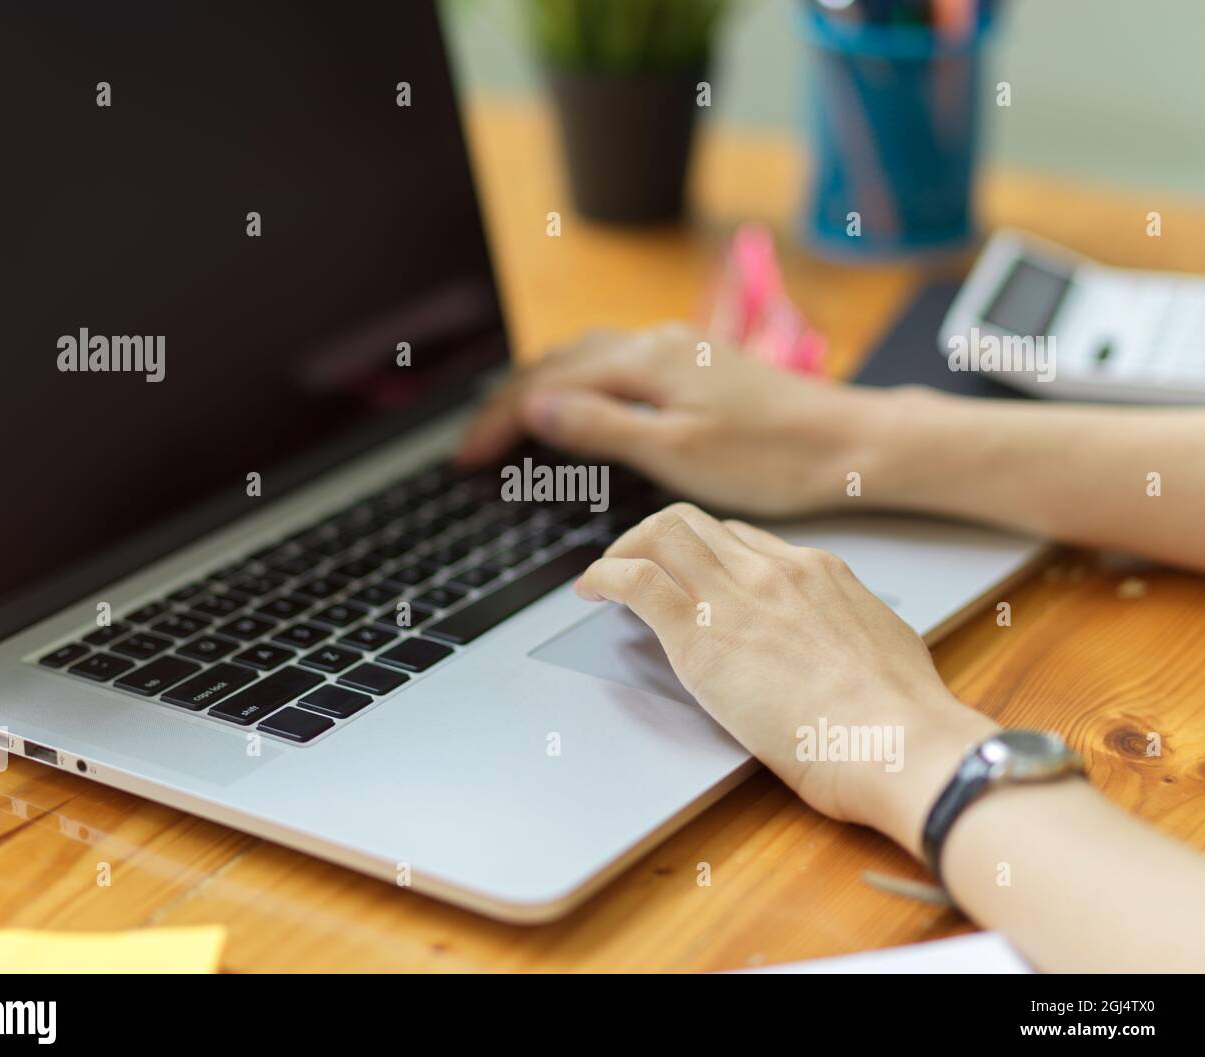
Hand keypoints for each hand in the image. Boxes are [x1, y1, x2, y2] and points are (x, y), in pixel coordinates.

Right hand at [456, 323, 886, 517]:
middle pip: (557, 361)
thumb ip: (600, 428)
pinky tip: (576, 405)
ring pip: (585, 358)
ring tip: (507, 425)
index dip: (498, 421)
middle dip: (507, 401)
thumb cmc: (771, 458)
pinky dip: (576, 384)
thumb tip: (535, 410)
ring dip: (539, 387)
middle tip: (473, 446)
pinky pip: (614, 363)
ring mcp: (678, 349)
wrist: (848, 443)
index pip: (545, 384)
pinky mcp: (696, 364)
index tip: (465, 458)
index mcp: (645, 361)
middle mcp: (656, 342)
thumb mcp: (675, 452)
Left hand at [574, 502, 997, 852]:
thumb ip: (845, 631)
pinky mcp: (701, 636)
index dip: (703, 549)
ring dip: (624, 549)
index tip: (688, 567)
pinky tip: (591, 589)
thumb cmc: (901, 718)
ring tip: (606, 574)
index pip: (741, 539)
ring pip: (661, 536)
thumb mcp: (880, 646)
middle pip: (694, 524)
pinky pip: (637, 582)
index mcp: (817, 573)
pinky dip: (604, 576)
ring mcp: (736, 596)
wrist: (901, 741)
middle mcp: (772, 570)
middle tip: (634, 562)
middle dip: (654, 537)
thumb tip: (836, 645)